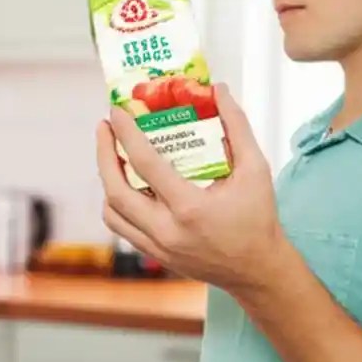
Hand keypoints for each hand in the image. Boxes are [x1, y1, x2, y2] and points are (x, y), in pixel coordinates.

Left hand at [96, 84, 294, 299]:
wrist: (258, 271)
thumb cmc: (259, 220)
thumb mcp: (255, 169)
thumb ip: (237, 127)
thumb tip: (219, 91)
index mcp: (190, 208)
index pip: (145, 164)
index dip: (126, 133)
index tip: (116, 112)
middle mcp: (168, 231)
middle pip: (115, 190)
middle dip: (103, 154)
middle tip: (105, 128)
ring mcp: (158, 247)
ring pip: (112, 213)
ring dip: (107, 181)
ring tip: (113, 155)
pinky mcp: (156, 256)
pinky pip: (123, 228)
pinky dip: (118, 204)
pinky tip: (127, 185)